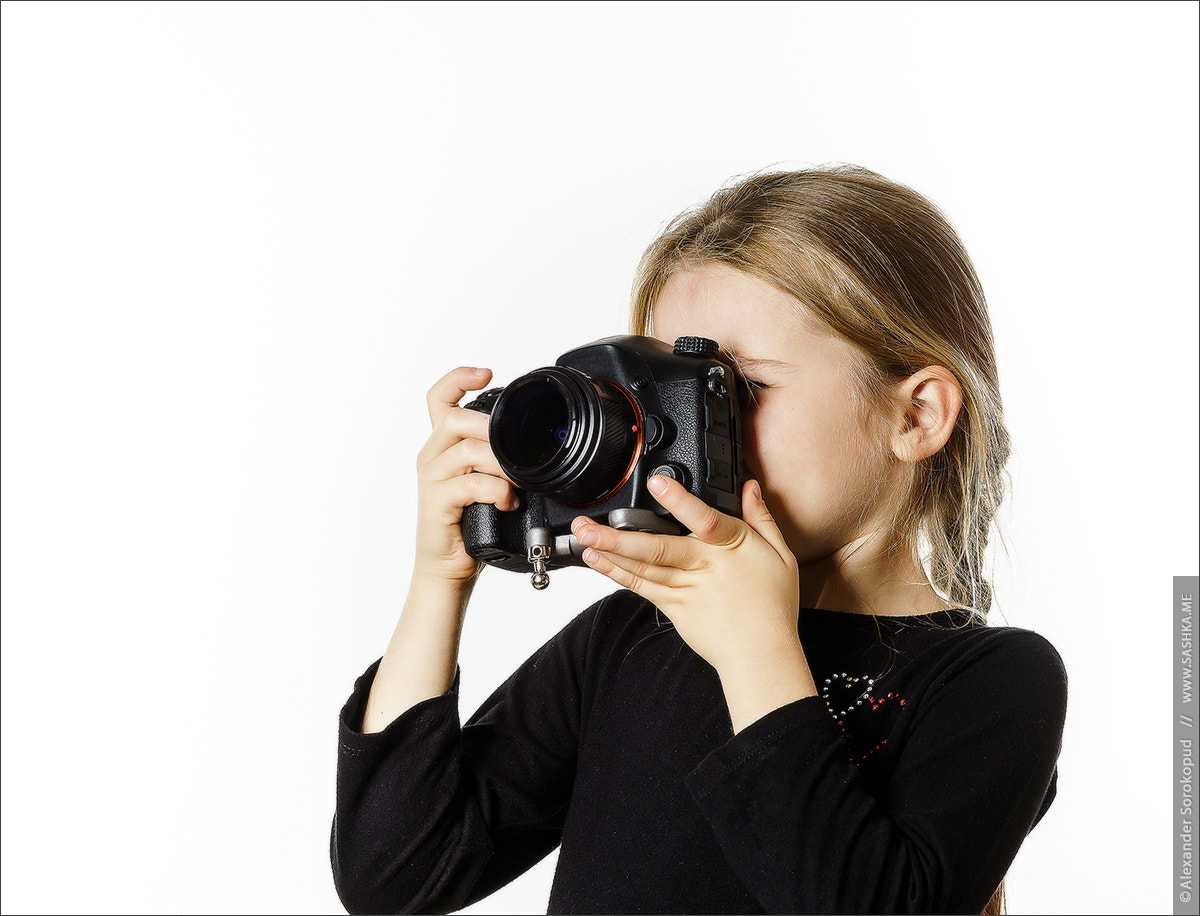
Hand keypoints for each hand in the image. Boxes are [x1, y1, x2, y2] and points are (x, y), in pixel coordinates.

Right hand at [413, 367, 518, 583]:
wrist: (450, 566)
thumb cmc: (470, 524)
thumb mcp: (486, 481)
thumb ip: (498, 457)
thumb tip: (533, 445)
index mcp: (442, 445)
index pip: (438, 398)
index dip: (459, 378)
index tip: (486, 373)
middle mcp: (432, 456)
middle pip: (455, 419)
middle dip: (492, 429)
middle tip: (516, 452)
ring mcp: (432, 479)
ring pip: (467, 450)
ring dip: (501, 464)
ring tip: (517, 483)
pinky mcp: (436, 502)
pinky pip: (470, 484)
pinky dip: (496, 490)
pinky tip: (506, 502)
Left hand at [571, 476, 805, 683]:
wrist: (762, 654)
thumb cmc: (772, 606)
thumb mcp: (779, 555)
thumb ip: (761, 518)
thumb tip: (749, 487)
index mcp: (731, 547)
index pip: (704, 519)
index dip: (680, 501)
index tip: (657, 482)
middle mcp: (704, 566)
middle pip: (658, 548)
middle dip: (619, 536)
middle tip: (589, 524)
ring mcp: (685, 589)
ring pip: (643, 567)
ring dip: (610, 551)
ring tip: (584, 536)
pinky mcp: (673, 607)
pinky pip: (641, 586)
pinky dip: (617, 572)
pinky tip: (597, 560)